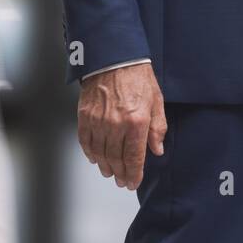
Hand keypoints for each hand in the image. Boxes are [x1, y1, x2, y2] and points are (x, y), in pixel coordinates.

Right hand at [77, 62, 167, 188]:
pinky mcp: (85, 116)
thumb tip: (157, 149)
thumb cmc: (138, 78)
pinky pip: (86, 141)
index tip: (133, 182)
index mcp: (137, 122)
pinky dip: (90, 153)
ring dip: (105, 166)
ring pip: (100, 153)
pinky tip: (95, 158)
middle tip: (122, 181)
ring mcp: (98, 121)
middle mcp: (116, 124)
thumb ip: (157, 128)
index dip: (134, 173)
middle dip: (120, 173)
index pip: (134, 157)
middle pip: (116, 158)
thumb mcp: (157, 102)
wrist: (115, 60)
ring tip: (110, 172)